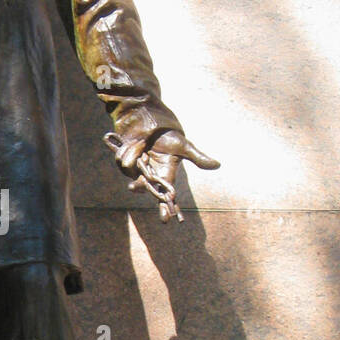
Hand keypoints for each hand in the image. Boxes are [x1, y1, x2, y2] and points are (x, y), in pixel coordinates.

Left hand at [104, 130, 219, 222]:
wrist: (147, 118)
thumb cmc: (167, 133)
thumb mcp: (183, 145)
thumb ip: (197, 158)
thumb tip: (218, 165)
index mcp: (165, 174)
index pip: (167, 195)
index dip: (166, 208)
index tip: (166, 220)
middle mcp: (150, 174)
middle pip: (144, 188)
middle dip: (139, 188)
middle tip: (135, 186)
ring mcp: (136, 169)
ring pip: (130, 172)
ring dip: (136, 155)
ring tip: (141, 144)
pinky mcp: (124, 162)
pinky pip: (122, 160)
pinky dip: (127, 149)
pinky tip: (132, 141)